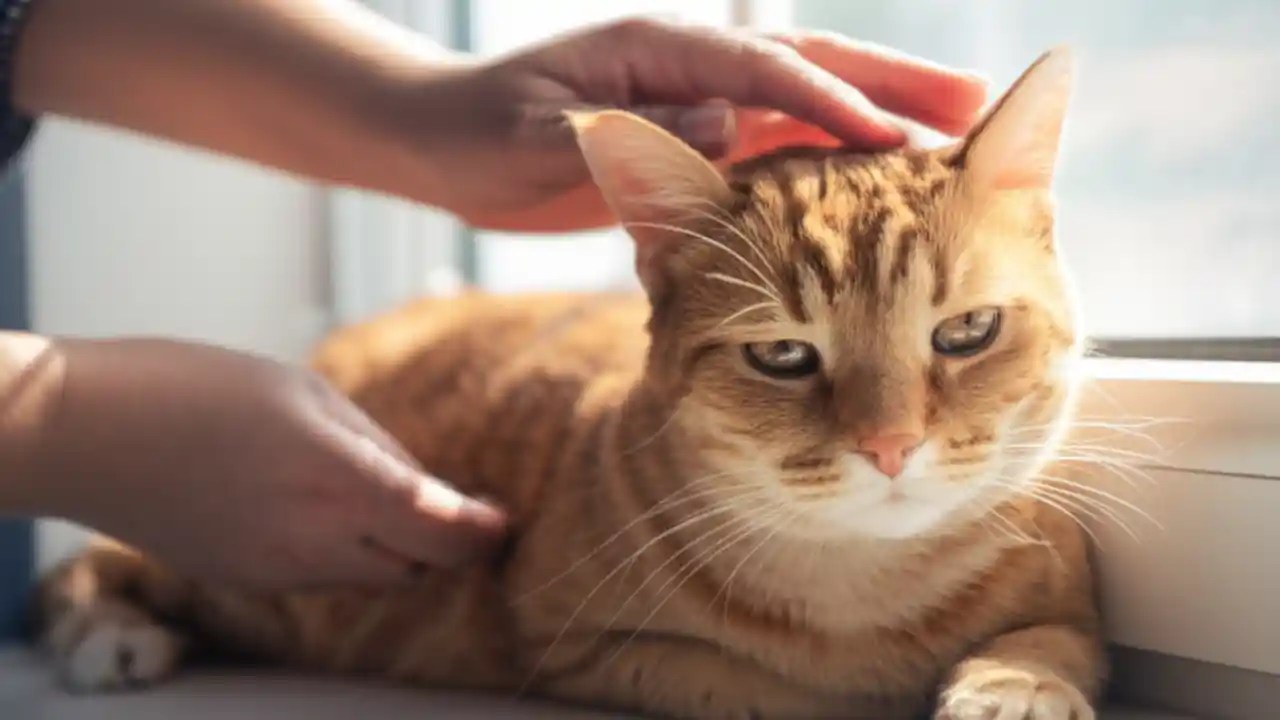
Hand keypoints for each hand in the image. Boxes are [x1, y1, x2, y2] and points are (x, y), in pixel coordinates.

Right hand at [22, 338, 505, 590]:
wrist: (85, 433)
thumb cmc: (196, 387)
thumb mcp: (306, 394)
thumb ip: (375, 448)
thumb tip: (423, 487)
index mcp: (338, 481)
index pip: (443, 532)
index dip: (484, 532)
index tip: (504, 518)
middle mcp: (313, 541)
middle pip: (417, 567)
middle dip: (451, 546)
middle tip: (468, 512)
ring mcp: (275, 570)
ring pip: (372, 578)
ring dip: (402, 552)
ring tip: (401, 504)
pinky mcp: (244, 579)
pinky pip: (323, 578)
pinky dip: (351, 555)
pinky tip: (332, 511)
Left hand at [394, 18, 989, 230]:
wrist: (444, 141)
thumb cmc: (476, 134)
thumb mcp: (534, 140)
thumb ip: (624, 135)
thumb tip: (727, 126)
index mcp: (653, 48)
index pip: (757, 71)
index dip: (825, 99)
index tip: (889, 137)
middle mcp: (689, 66)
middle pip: (807, 67)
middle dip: (890, 85)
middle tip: (972, 106)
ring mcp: (698, 99)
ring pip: (806, 104)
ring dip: (879, 117)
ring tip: (957, 136)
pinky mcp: (696, 139)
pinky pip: (779, 145)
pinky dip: (832, 158)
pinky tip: (880, 180)